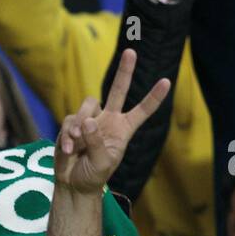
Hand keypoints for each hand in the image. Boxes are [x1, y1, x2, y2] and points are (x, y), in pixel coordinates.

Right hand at [53, 48, 170, 193]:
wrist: (73, 183)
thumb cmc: (94, 175)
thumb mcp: (102, 163)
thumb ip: (97, 142)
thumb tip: (87, 121)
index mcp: (123, 130)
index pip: (141, 111)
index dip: (153, 98)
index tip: (167, 82)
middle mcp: (108, 120)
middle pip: (118, 90)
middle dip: (124, 71)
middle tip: (131, 52)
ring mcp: (89, 121)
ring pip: (88, 105)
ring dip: (81, 123)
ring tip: (77, 144)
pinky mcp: (71, 125)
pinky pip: (69, 121)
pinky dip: (68, 136)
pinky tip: (69, 150)